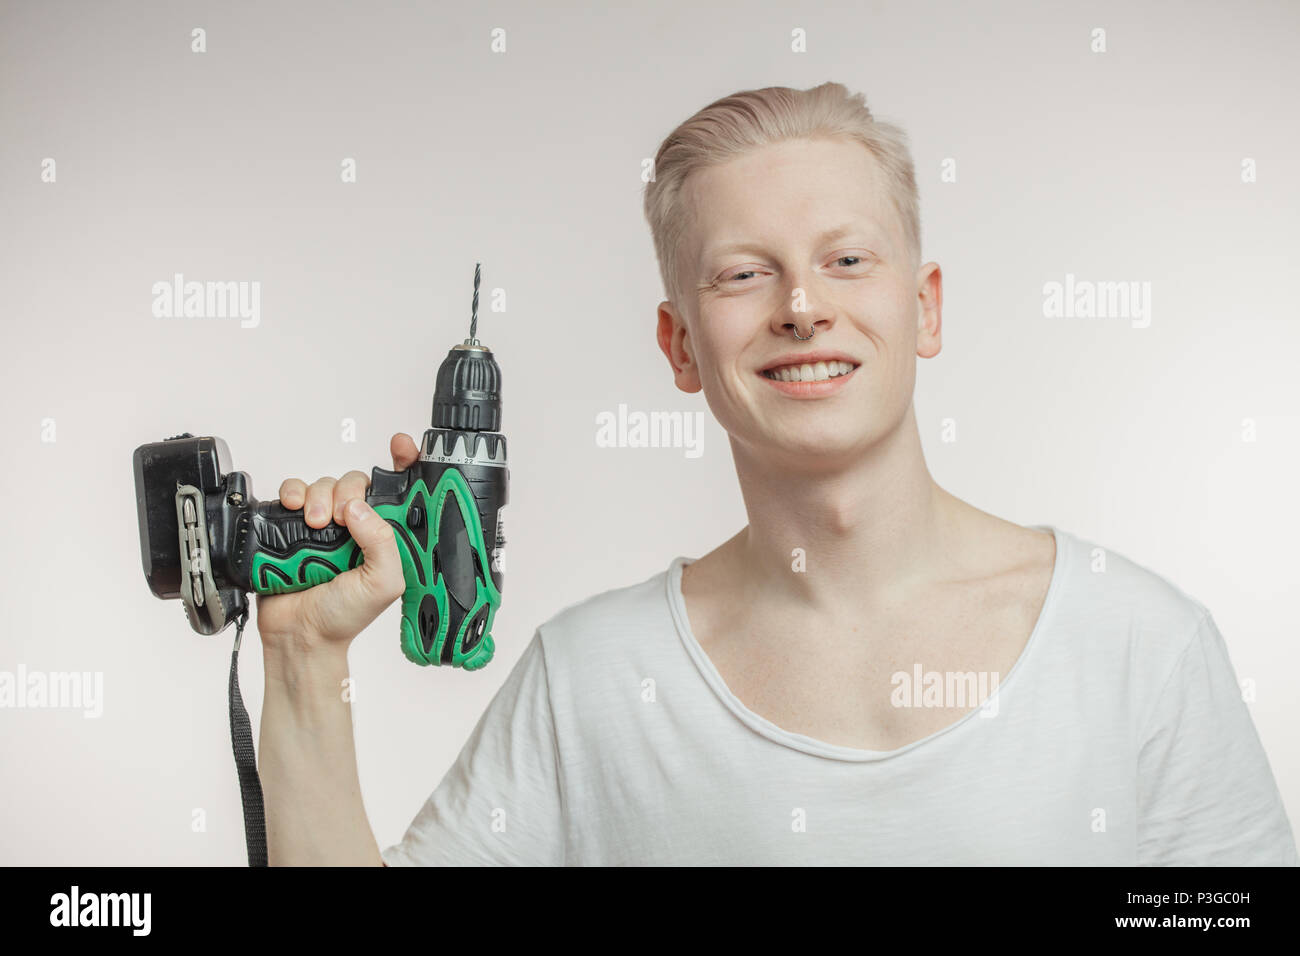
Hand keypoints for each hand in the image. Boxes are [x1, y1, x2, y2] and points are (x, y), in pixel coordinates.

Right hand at [255, 432, 420, 653]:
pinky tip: (294, 508)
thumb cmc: (345, 616)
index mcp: (385, 536)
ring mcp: (324, 525)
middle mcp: (357, 527)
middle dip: (349, 491)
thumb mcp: (383, 583)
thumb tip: (359, 507)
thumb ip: (382, 542)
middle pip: (355, 482)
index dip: (403, 463)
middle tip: (342, 517)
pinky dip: (292, 492)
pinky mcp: (293, 527)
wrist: (300, 636)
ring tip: (316, 525)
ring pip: (324, 485)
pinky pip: (293, 492)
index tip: (401, 446)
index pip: (399, 492)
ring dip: (319, 496)